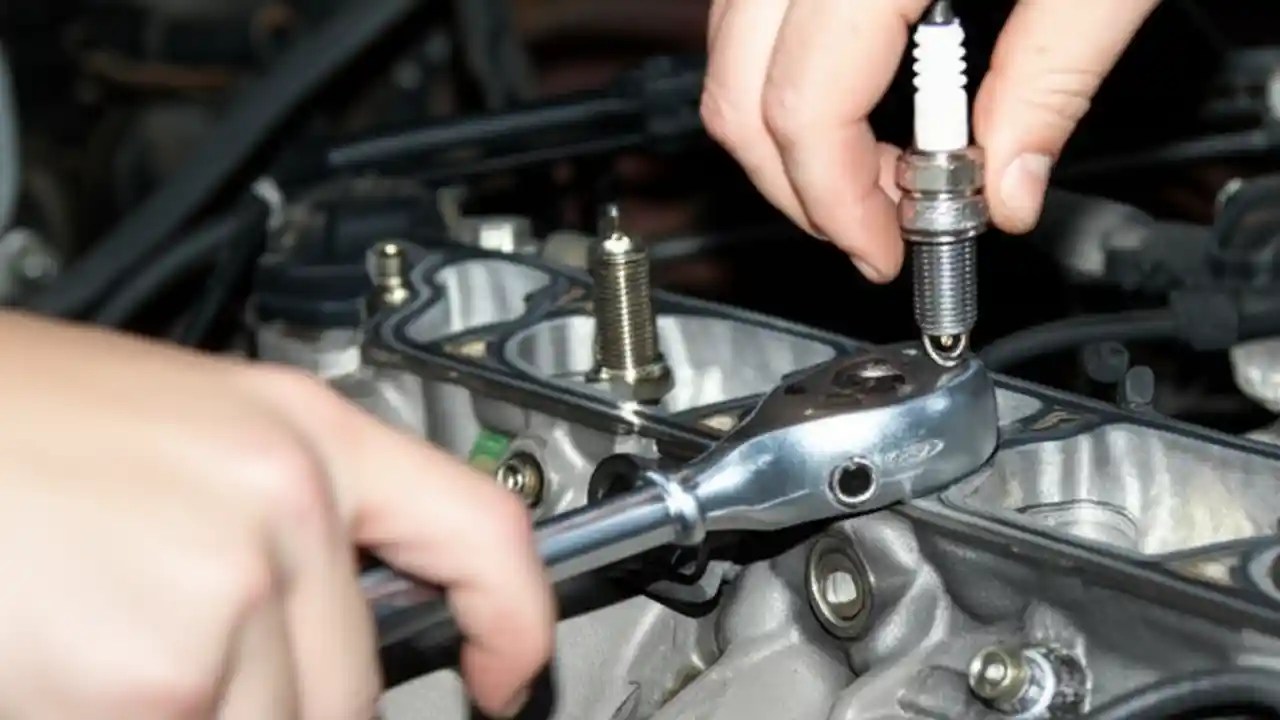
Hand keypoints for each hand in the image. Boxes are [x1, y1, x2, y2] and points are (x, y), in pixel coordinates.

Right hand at [0, 312, 552, 718]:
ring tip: (104, 650)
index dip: (515, 618)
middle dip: (279, 712)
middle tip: (187, 679)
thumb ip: (267, 520)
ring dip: (197, 718)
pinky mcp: (155, 680)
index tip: (507, 671)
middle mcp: (281, 505)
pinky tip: (73, 672)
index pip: (481, 529)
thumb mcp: (174, 441)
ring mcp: (223, 595)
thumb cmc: (0, 428)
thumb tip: (319, 613)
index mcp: (296, 433)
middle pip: (354, 685)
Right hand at [701, 0, 1159, 281]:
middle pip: (737, 97)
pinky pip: (750, 22)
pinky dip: (789, 78)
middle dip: (800, 191)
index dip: (838, 205)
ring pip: (729, 59)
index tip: (884, 254)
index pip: (804, 108)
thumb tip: (1009, 194)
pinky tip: (861, 99)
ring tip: (880, 171)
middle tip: (877, 231)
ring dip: (790, 138)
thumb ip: (1053, 79)